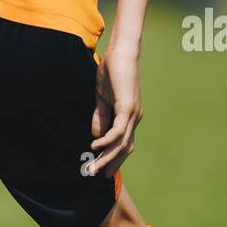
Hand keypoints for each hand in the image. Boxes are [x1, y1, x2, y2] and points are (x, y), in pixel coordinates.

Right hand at [88, 45, 142, 176]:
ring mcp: (132, 113)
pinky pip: (117, 130)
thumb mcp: (102, 99)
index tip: (100, 170)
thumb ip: (100, 117)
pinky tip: (94, 145)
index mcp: (129, 117)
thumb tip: (96, 136)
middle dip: (109, 164)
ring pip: (121, 143)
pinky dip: (106, 140)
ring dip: (106, 157)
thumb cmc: (112, 72)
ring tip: (92, 166)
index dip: (113, 158)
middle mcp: (134, 118)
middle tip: (94, 174)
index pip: (123, 144)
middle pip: (124, 148)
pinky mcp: (127, 107)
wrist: (121, 52)